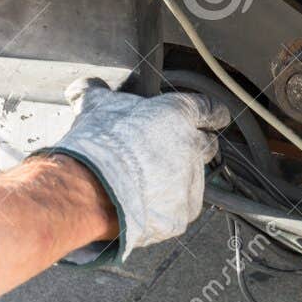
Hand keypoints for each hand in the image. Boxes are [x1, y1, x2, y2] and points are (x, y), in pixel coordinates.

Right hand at [36, 78, 228, 258]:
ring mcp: (190, 184)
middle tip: (169, 153)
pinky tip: (143, 205)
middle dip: (195, 149)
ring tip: (144, 184)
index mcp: (178, 115)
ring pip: (192, 181)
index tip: (215, 118)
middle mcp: (192, 148)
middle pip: (208, 147)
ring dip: (175, 181)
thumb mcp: (96, 106)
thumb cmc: (99, 146)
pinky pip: (179, 210)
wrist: (94, 190)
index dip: (212, 114)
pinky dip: (165, 208)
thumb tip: (86, 87)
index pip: (210, 110)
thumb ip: (98, 93)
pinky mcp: (183, 214)